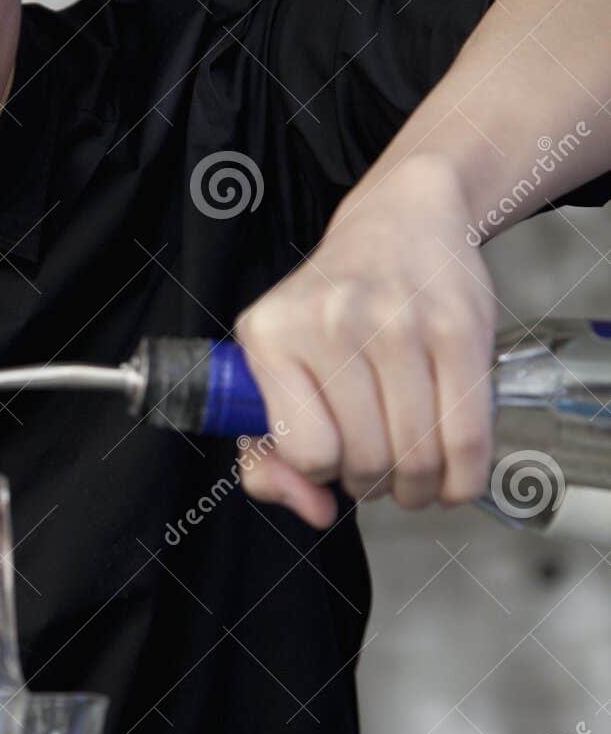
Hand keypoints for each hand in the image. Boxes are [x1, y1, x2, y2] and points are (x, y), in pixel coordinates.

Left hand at [232, 154, 497, 528]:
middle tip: (378, 464)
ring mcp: (398, 323)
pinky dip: (461, 478)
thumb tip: (314, 511)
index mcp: (270, 335)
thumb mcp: (276, 367)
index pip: (305, 453)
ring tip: (413, 470)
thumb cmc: (332, 307)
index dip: (323, 472)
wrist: (400, 222)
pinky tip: (451, 475)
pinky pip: (466, 440)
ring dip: (417, 487)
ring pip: (415, 459)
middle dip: (374, 483)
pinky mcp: (459, 328)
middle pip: (363, 461)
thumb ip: (269, 455)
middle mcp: (331, 323)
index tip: (333, 458)